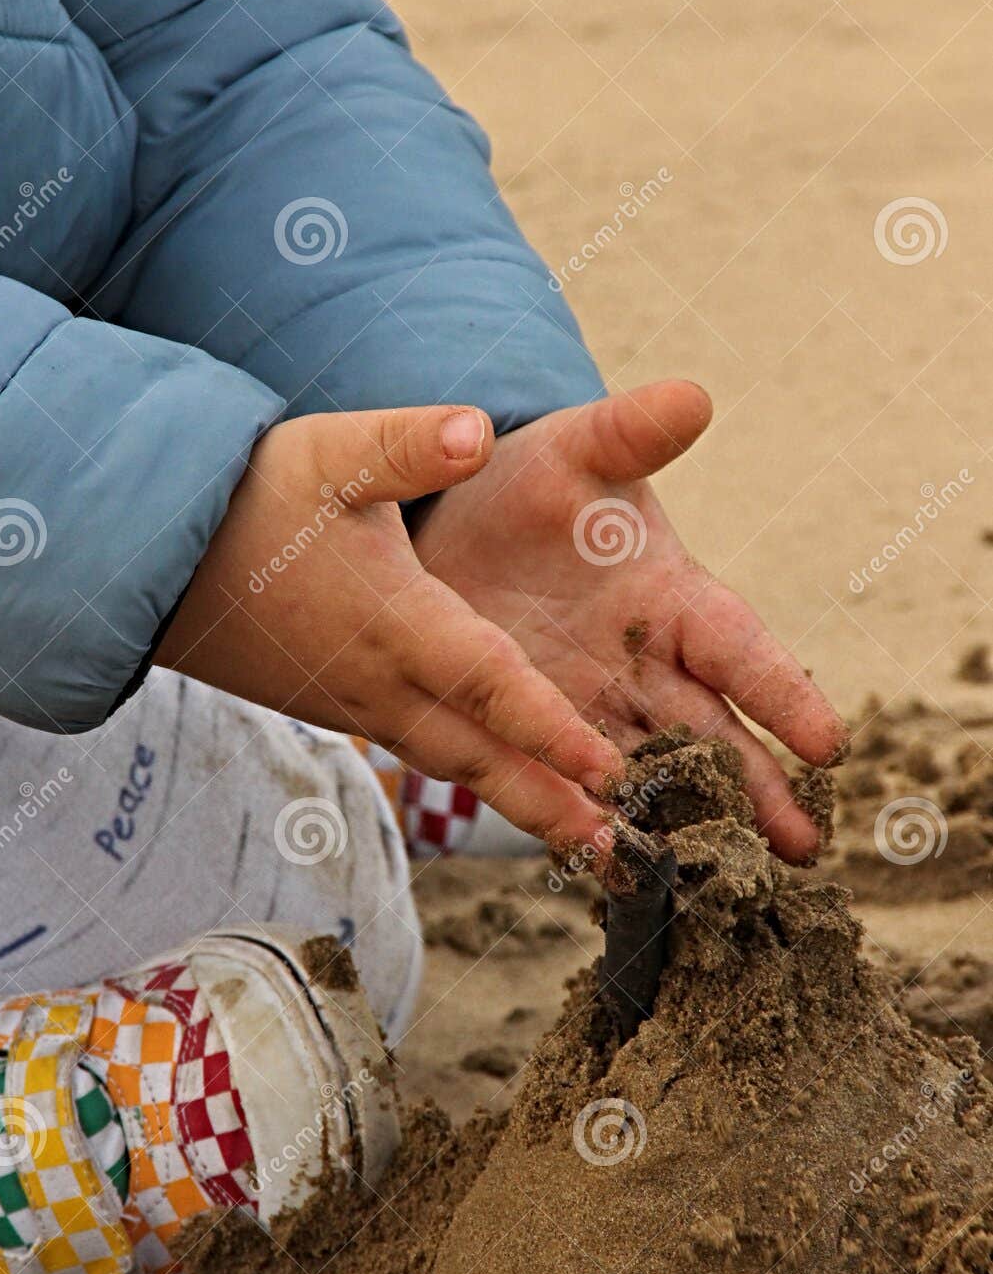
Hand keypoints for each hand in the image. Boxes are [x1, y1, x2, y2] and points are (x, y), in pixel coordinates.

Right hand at [155, 404, 623, 850]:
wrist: (155, 556)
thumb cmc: (250, 500)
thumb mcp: (330, 454)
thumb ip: (407, 445)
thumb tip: (475, 431)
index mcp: (396, 620)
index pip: (488, 682)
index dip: (547, 728)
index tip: (606, 769)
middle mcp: (382, 679)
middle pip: (479, 754)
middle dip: (549, 803)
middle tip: (616, 853)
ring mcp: (358, 702)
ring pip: (452, 762)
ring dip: (517, 802)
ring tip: (578, 838)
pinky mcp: (341, 705)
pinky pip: (420, 751)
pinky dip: (472, 775)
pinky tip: (500, 780)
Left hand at [412, 380, 847, 862]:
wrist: (447, 520)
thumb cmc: (528, 479)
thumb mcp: (574, 453)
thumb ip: (628, 432)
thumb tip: (694, 394)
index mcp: (671, 596)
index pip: (739, 647)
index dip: (781, 692)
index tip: (826, 742)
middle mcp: (643, 663)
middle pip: (710, 731)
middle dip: (755, 787)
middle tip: (801, 846)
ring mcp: (592, 704)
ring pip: (651, 772)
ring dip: (685, 822)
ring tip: (722, 879)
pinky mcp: (536, 732)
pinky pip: (571, 787)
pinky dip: (593, 828)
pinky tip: (618, 871)